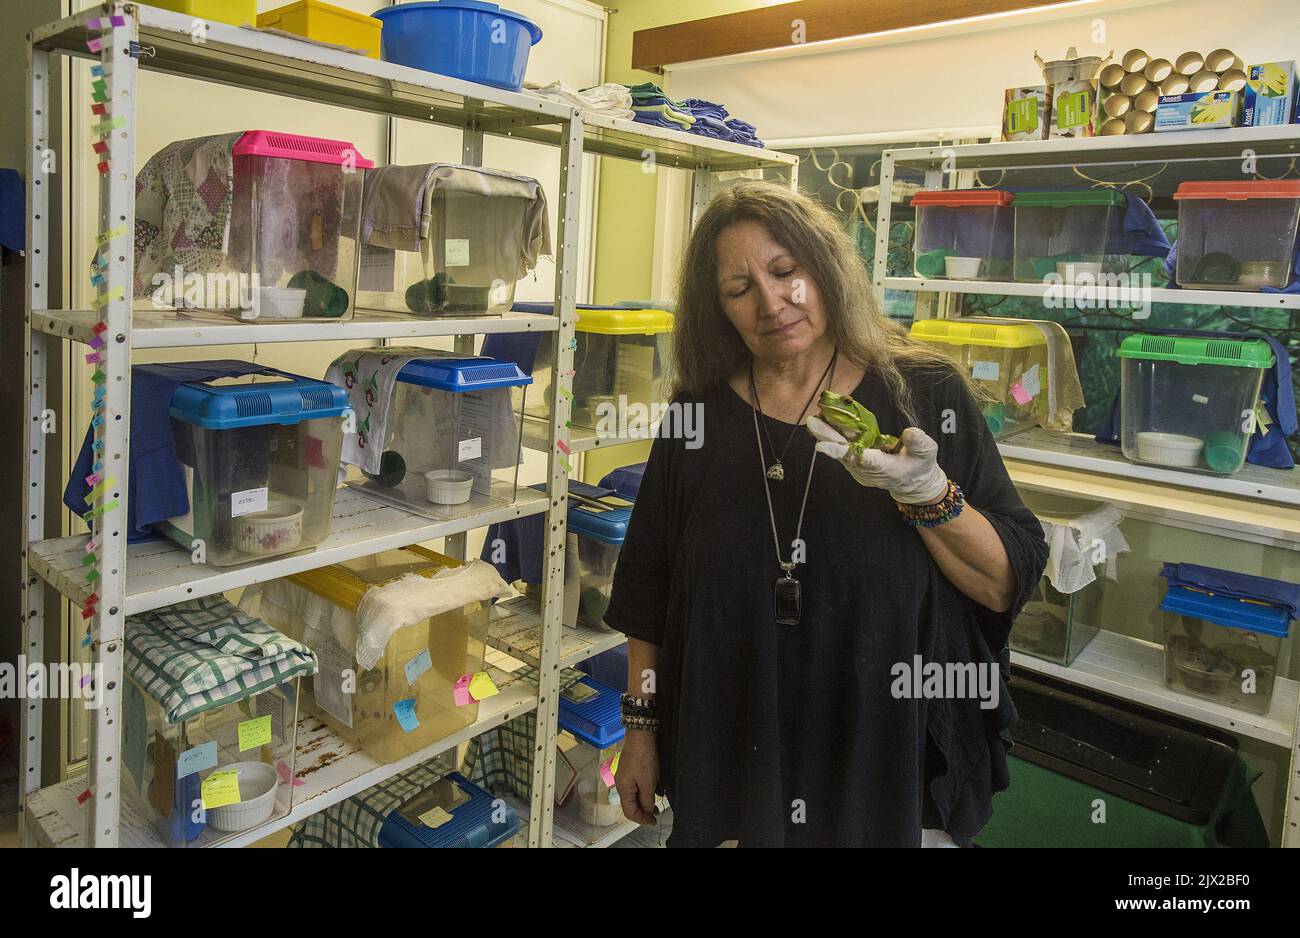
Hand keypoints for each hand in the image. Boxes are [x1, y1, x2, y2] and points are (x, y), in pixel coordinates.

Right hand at [614, 730, 659, 824]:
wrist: (640, 737)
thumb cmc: (643, 758)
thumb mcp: (649, 783)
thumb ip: (647, 800)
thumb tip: (648, 810)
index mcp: (623, 790)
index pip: (630, 812)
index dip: (642, 820)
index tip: (653, 822)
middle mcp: (620, 785)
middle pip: (629, 805)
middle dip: (643, 812)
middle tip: (656, 815)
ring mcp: (623, 777)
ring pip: (632, 797)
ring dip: (643, 803)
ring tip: (655, 805)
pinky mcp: (628, 770)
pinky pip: (633, 788)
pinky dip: (642, 794)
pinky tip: (650, 791)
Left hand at [806, 416, 947, 504]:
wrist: (913, 482)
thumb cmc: (920, 465)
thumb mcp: (927, 453)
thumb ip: (919, 444)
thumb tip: (909, 432)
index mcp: (885, 468)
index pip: (860, 459)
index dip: (840, 452)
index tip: (822, 446)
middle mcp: (867, 470)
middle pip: (844, 452)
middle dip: (827, 437)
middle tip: (813, 422)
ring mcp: (859, 467)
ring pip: (840, 449)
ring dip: (827, 435)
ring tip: (815, 419)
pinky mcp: (856, 463)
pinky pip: (843, 448)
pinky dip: (833, 437)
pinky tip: (825, 422)